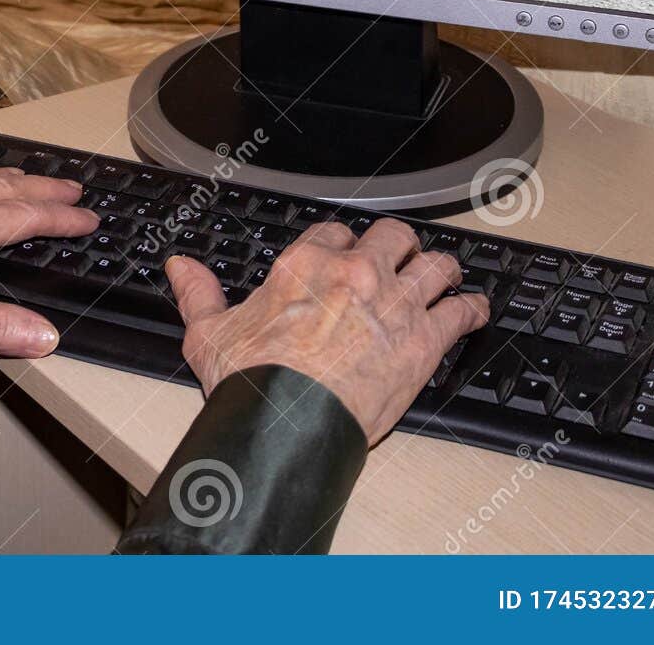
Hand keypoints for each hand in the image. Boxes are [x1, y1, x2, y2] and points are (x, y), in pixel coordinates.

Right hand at [165, 219, 488, 443]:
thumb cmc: (253, 381)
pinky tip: (474, 310)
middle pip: (392, 236)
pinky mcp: (424, 340)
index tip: (344, 252)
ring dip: (441, 268)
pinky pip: (461, 311)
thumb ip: (198, 294)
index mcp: (305, 265)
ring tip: (445, 274)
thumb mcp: (209, 332)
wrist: (288, 421)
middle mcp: (356, 273)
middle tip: (399, 256)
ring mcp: (394, 303)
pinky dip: (472, 308)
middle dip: (398, 244)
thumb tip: (180, 268)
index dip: (342, 241)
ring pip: (435, 264)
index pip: (334, 232)